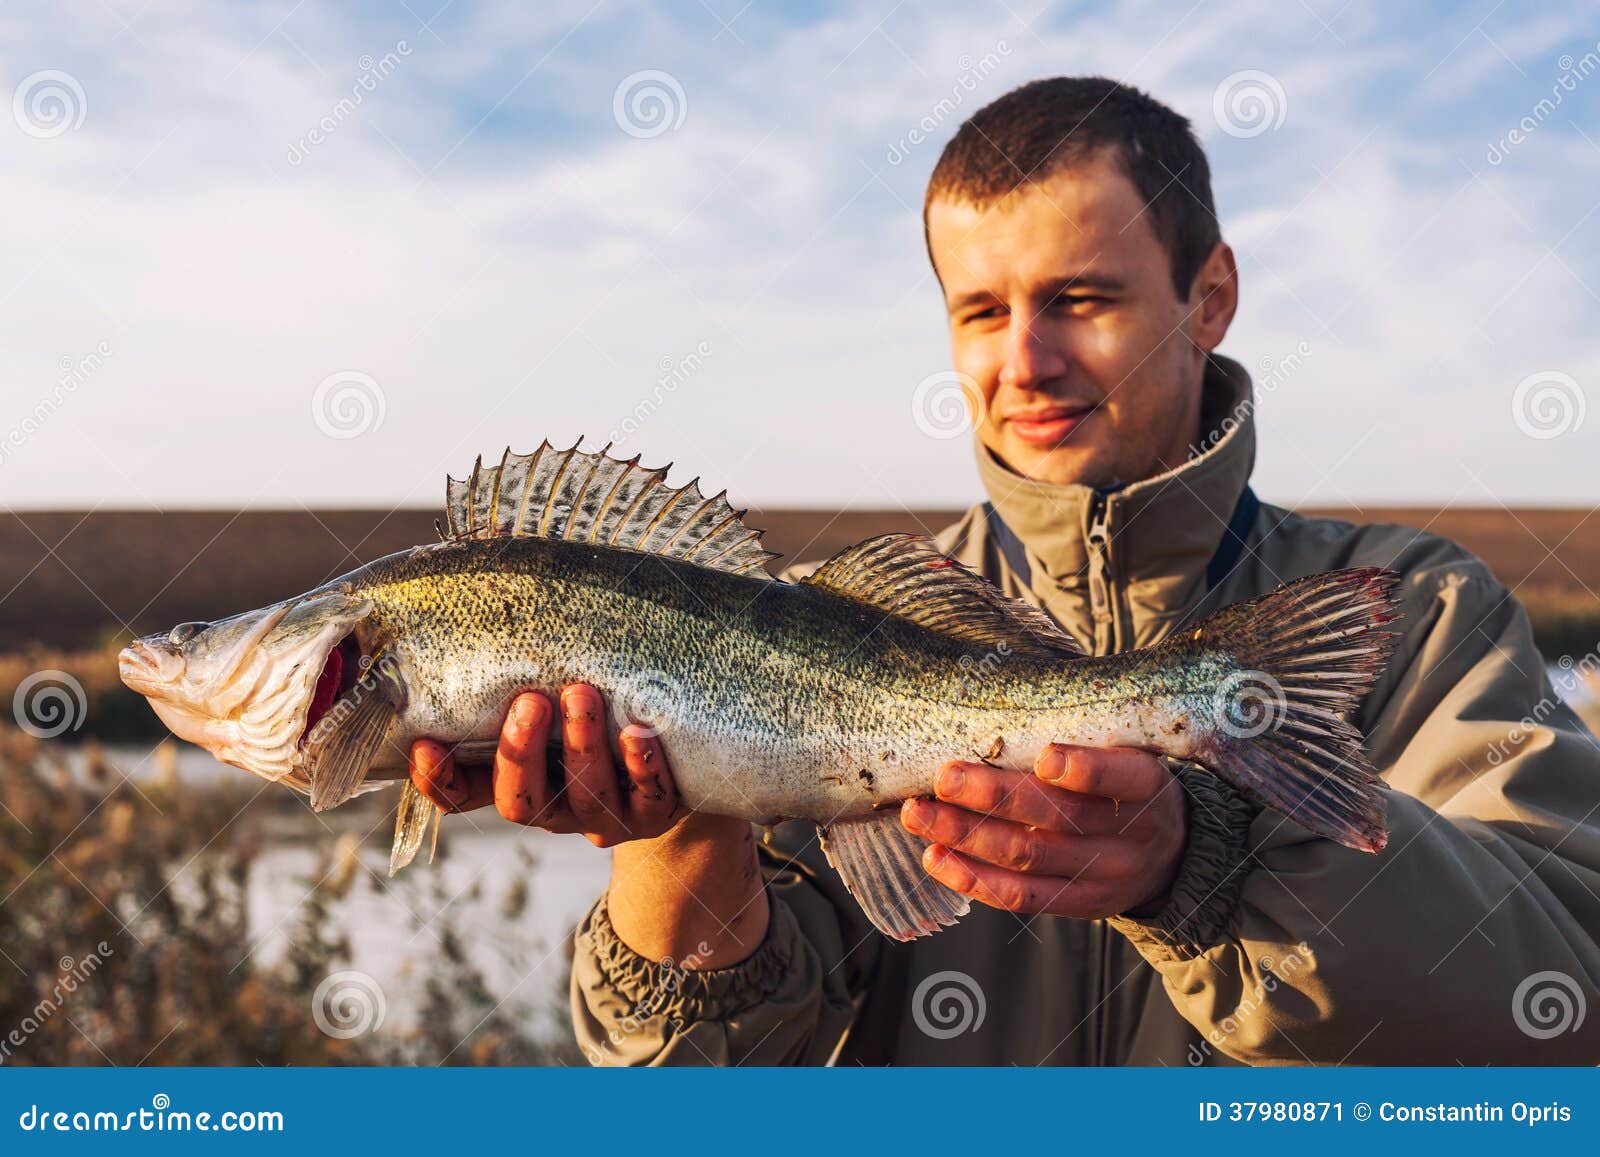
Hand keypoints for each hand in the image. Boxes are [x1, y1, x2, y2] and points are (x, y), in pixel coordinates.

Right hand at [408, 683, 685, 847]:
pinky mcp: (654, 812)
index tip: (426, 745)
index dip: (438, 780)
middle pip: (520, 801)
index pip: (461, 794)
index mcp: (514, 781)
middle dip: (520, 753)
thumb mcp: (548, 694)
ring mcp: (604, 815)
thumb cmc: (592, 706)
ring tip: (581, 694)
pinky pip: (649, 797)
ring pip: (585, 796)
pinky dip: (642, 765)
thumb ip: (514, 672)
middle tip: (529, 702)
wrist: (669, 753)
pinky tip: (639, 733)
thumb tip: (477, 602)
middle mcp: (554, 806)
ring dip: (581, 746)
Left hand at [900, 743, 1187, 917]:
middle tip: (944, 777)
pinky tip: (936, 857)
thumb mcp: (1132, 753)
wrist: (1173, 856)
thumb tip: (998, 701)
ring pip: (1028, 857)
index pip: (1120, 777)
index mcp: (1147, 785)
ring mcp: (1103, 875)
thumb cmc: (1129, 786)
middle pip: (1058, 817)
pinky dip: (973, 878)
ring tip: (919, 814)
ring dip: (965, 835)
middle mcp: (1128, 834)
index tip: (1044, 755)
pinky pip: (1021, 897)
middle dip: (993, 796)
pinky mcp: (1079, 904)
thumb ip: (1085, 736)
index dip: (1084, 769)